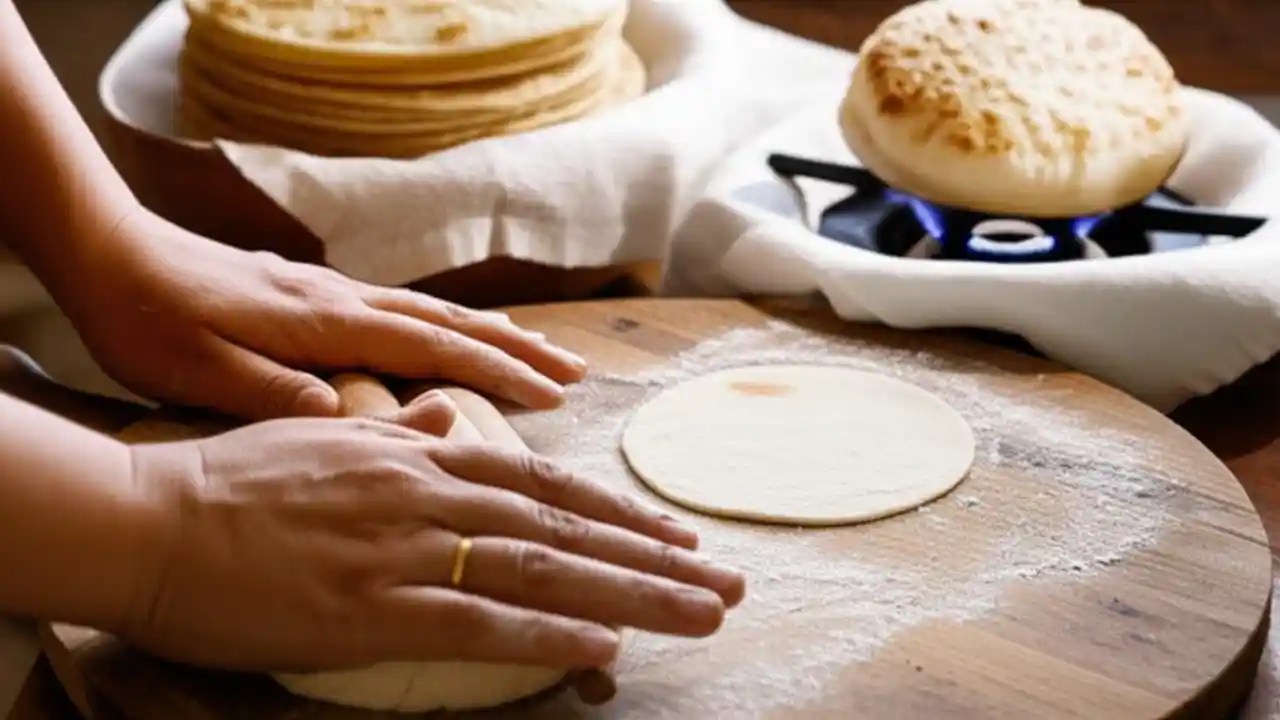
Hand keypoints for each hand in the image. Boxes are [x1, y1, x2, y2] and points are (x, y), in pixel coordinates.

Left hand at [57, 206, 585, 419]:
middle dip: (516, 349)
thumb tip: (348, 416)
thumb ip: (275, 392)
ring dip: (489, 334)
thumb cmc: (150, 322)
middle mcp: (341, 300)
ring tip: (539, 352)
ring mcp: (331, 293)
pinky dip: (447, 326)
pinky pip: (402, 311)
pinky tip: (454, 336)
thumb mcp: (198, 370)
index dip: (496, 371)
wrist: (111, 255)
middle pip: (447, 323)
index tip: (552, 394)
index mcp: (324, 323)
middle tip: (575, 372)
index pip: (429, 347)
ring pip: (429, 312)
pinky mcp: (315, 294)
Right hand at [119, 400, 745, 671]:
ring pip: (545, 568)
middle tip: (726, 582)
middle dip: (656, 557)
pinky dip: (549, 631)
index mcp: (423, 455)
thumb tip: (443, 416)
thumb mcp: (331, 435)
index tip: (678, 536)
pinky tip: (606, 648)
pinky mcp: (373, 608)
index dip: (620, 513)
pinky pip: (479, 619)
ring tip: (701, 614)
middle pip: (569, 526)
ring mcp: (407, 549)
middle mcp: (432, 493)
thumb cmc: (237, 480)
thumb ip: (399, 431)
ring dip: (633, 594)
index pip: (547, 484)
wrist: (152, 519)